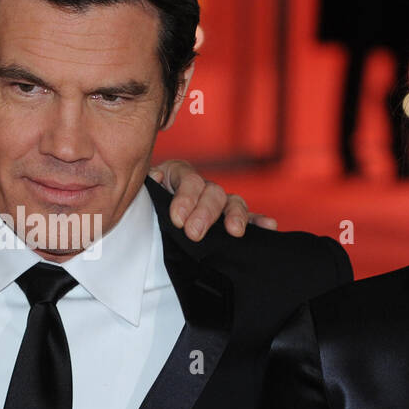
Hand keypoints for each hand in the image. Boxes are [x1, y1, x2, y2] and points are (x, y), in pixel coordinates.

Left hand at [149, 159, 276, 239]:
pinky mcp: (230, 220)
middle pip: (212, 192)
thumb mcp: (140, 195)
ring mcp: (218, 203)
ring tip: (234, 231)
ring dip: (235, 216)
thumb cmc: (142, 209)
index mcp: (178, 175)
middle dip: (205, 213)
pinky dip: (259, 222)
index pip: (189, 180)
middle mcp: (202, 186)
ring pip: (232, 202)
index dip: (185, 198)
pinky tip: (268, 226)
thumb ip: (147, 186)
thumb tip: (156, 178)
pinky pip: (249, 218)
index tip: (177, 219)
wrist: (143, 227)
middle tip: (194, 233)